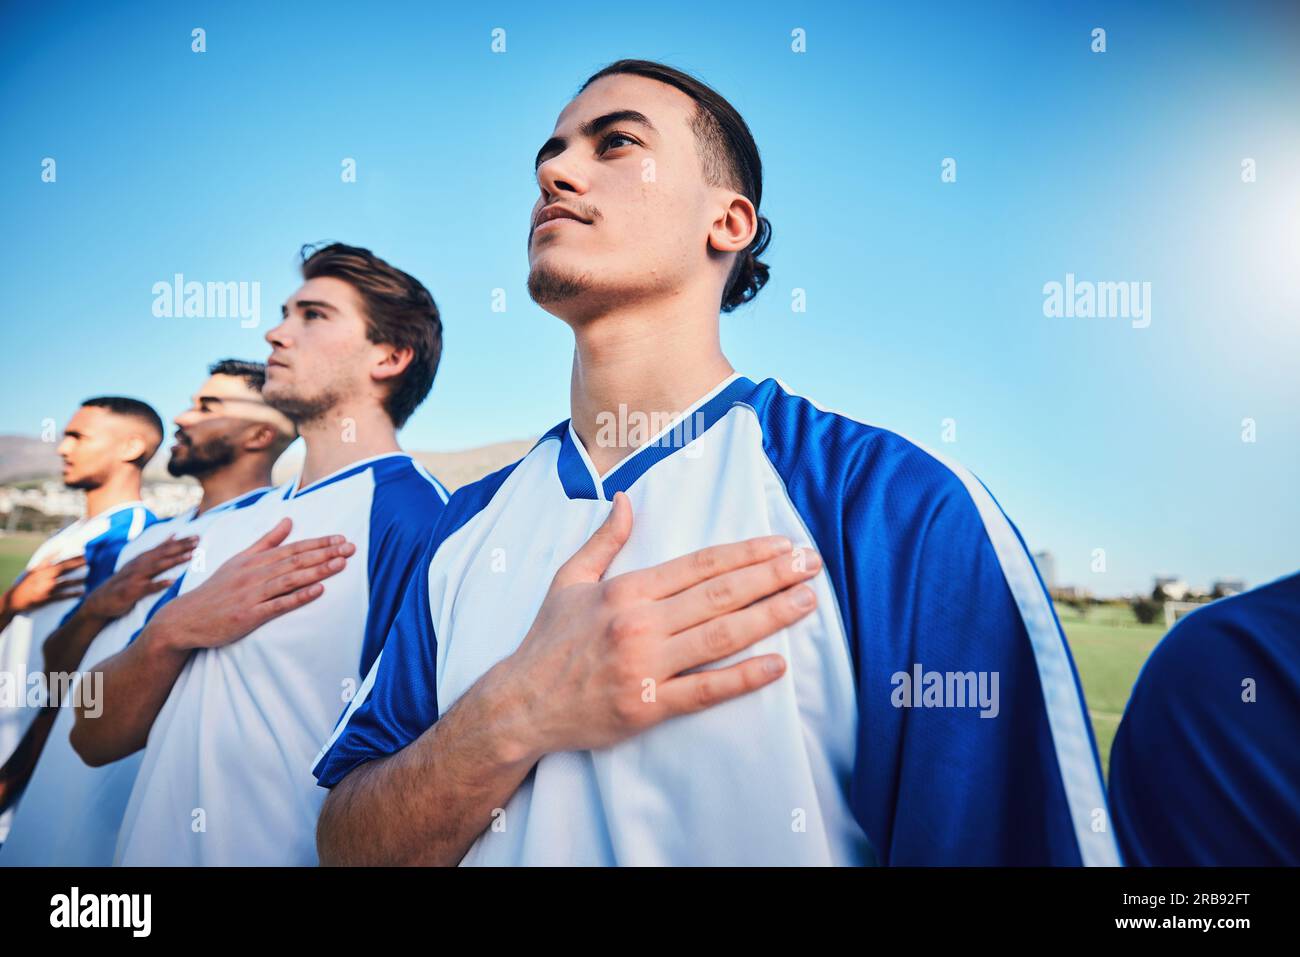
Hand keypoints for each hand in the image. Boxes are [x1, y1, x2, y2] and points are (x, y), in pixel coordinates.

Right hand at [2, 554, 86, 614]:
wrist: (15, 599)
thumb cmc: (26, 584)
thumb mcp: (33, 571)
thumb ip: (45, 562)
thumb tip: (58, 550)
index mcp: (40, 569)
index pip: (55, 559)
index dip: (69, 554)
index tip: (79, 549)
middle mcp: (44, 576)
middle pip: (63, 568)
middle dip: (76, 563)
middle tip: (87, 560)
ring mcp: (46, 587)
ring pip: (65, 582)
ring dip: (77, 580)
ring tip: (87, 577)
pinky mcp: (47, 598)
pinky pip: (63, 595)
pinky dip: (73, 594)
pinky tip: (82, 592)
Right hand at [79, 535, 198, 621]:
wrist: (100, 600)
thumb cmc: (125, 581)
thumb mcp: (140, 563)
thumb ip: (157, 550)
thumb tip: (174, 535)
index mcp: (142, 558)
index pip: (164, 547)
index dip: (180, 541)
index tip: (197, 536)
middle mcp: (139, 565)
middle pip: (163, 553)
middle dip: (181, 547)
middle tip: (198, 541)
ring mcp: (135, 577)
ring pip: (157, 567)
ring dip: (174, 560)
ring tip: (190, 556)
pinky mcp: (132, 591)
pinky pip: (148, 587)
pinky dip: (159, 584)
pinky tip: (171, 581)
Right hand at [146, 518, 353, 651]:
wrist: (186, 618)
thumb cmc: (217, 589)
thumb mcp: (239, 559)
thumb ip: (266, 541)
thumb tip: (288, 520)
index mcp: (254, 560)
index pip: (292, 548)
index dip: (318, 543)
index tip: (341, 539)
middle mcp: (255, 574)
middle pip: (295, 560)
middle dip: (325, 553)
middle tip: (350, 548)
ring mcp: (252, 594)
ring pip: (290, 579)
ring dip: (317, 571)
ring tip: (341, 564)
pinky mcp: (249, 615)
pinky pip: (278, 605)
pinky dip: (299, 596)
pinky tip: (318, 590)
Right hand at [494, 491, 821, 760]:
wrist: (520, 704)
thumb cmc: (548, 642)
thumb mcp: (569, 580)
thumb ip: (604, 541)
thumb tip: (625, 499)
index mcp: (626, 590)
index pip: (700, 565)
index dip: (746, 552)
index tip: (782, 543)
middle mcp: (639, 623)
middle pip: (720, 594)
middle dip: (772, 576)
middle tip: (811, 564)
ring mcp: (645, 666)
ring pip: (721, 636)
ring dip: (770, 616)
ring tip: (806, 601)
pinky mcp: (648, 706)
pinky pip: (705, 690)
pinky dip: (743, 678)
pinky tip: (776, 665)